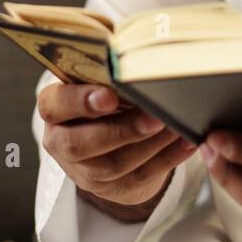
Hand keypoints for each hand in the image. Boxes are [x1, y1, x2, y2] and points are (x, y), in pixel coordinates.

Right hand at [38, 83, 197, 214]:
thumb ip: (109, 68)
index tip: (110, 95)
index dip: (80, 101)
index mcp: (55, 109)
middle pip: (80, 144)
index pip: (55, 105)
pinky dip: (166, 160)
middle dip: (121, 131)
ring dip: (149, 146)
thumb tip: (138, 52)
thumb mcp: (101, 78)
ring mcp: (83, 171)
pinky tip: (186, 142)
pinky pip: (138, 179)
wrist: (112, 136)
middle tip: (155, 116)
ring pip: (112, 166)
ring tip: (176, 126)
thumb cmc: (108, 94)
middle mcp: (61, 142)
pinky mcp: (110, 189)